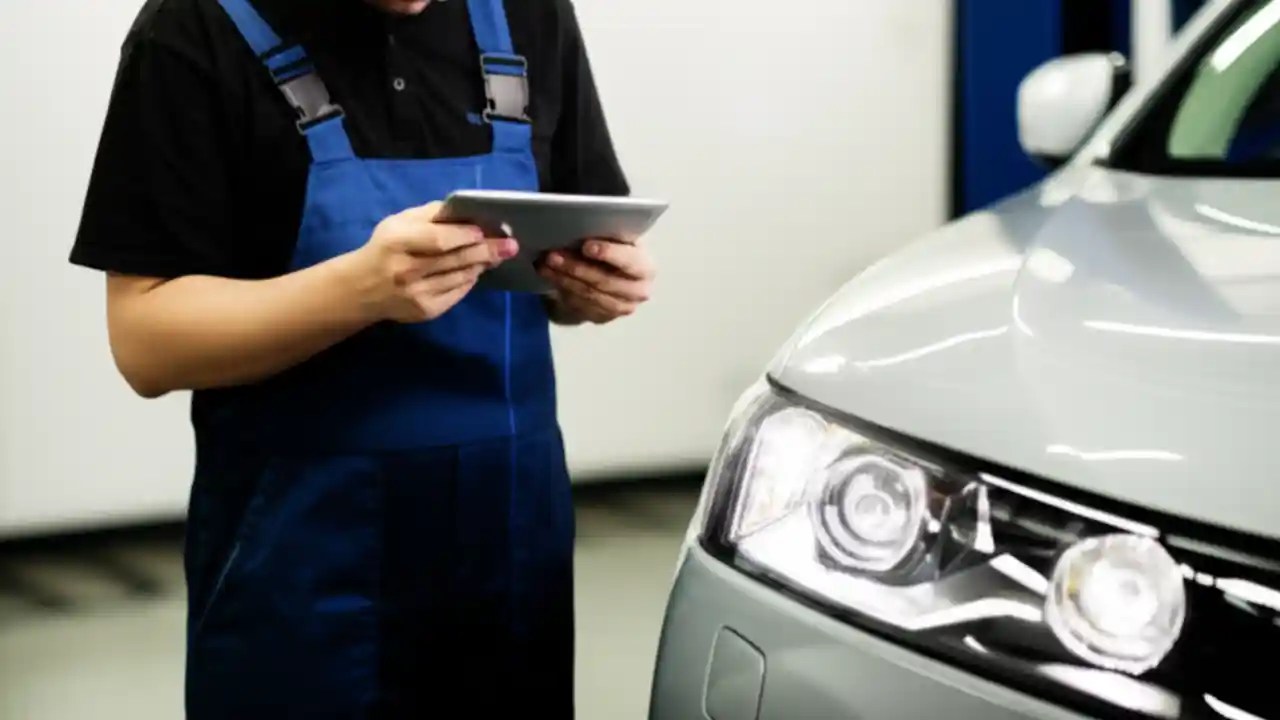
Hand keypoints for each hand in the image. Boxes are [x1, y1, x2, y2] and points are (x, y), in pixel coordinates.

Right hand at [345, 201, 517, 322]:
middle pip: (455, 260)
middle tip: (510, 246)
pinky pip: (457, 293)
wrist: (362, 289)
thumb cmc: (385, 248)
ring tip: (498, 255)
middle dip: (486, 251)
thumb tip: (465, 212)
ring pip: (460, 277)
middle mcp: (407, 271)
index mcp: (397, 242)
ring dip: (482, 265)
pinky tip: (477, 270)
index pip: (438, 240)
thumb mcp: (398, 223)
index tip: (483, 231)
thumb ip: (429, 216)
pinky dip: (470, 280)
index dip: (464, 236)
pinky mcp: (426, 311)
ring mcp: (417, 295)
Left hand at [537, 239, 655, 324]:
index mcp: (645, 267)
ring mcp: (620, 308)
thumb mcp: (615, 239)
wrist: (609, 275)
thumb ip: (608, 235)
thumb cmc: (613, 250)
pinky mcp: (602, 317)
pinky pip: (579, 305)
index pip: (630, 262)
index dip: (609, 253)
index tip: (586, 246)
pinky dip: (562, 289)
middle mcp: (638, 292)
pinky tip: (549, 276)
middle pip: (605, 281)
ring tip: (544, 265)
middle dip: (576, 268)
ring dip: (563, 279)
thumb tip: (584, 225)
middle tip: (552, 255)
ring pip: (588, 295)